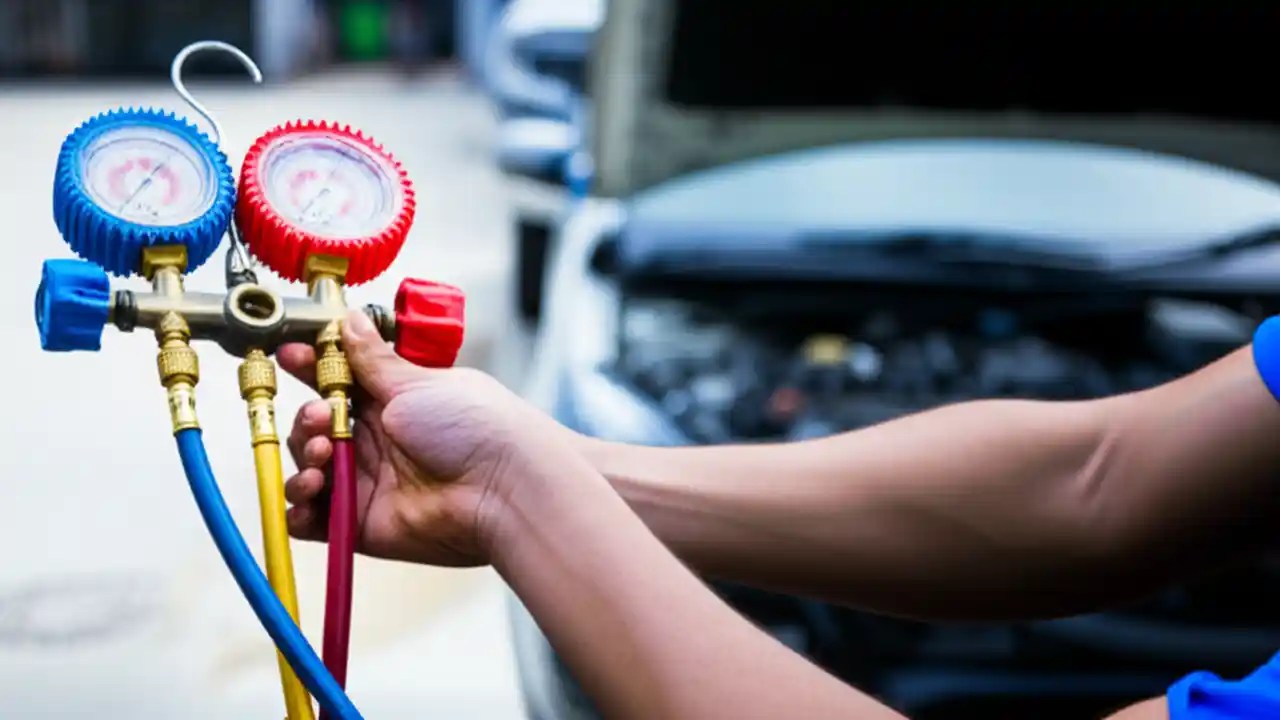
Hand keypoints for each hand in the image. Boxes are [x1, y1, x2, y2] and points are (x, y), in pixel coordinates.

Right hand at [278, 310, 581, 566]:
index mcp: (392, 400)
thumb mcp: (416, 382)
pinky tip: (313, 489)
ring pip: (308, 467)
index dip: (310, 367)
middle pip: (314, 426)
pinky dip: (300, 505)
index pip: (337, 380)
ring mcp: (368, 483)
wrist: (503, 488)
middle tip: (318, 416)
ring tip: (323, 455)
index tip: (289, 354)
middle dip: (305, 418)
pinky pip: (312, 519)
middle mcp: (377, 440)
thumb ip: (373, 359)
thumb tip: (350, 319)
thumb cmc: (474, 426)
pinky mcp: (361, 523)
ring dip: (302, 457)